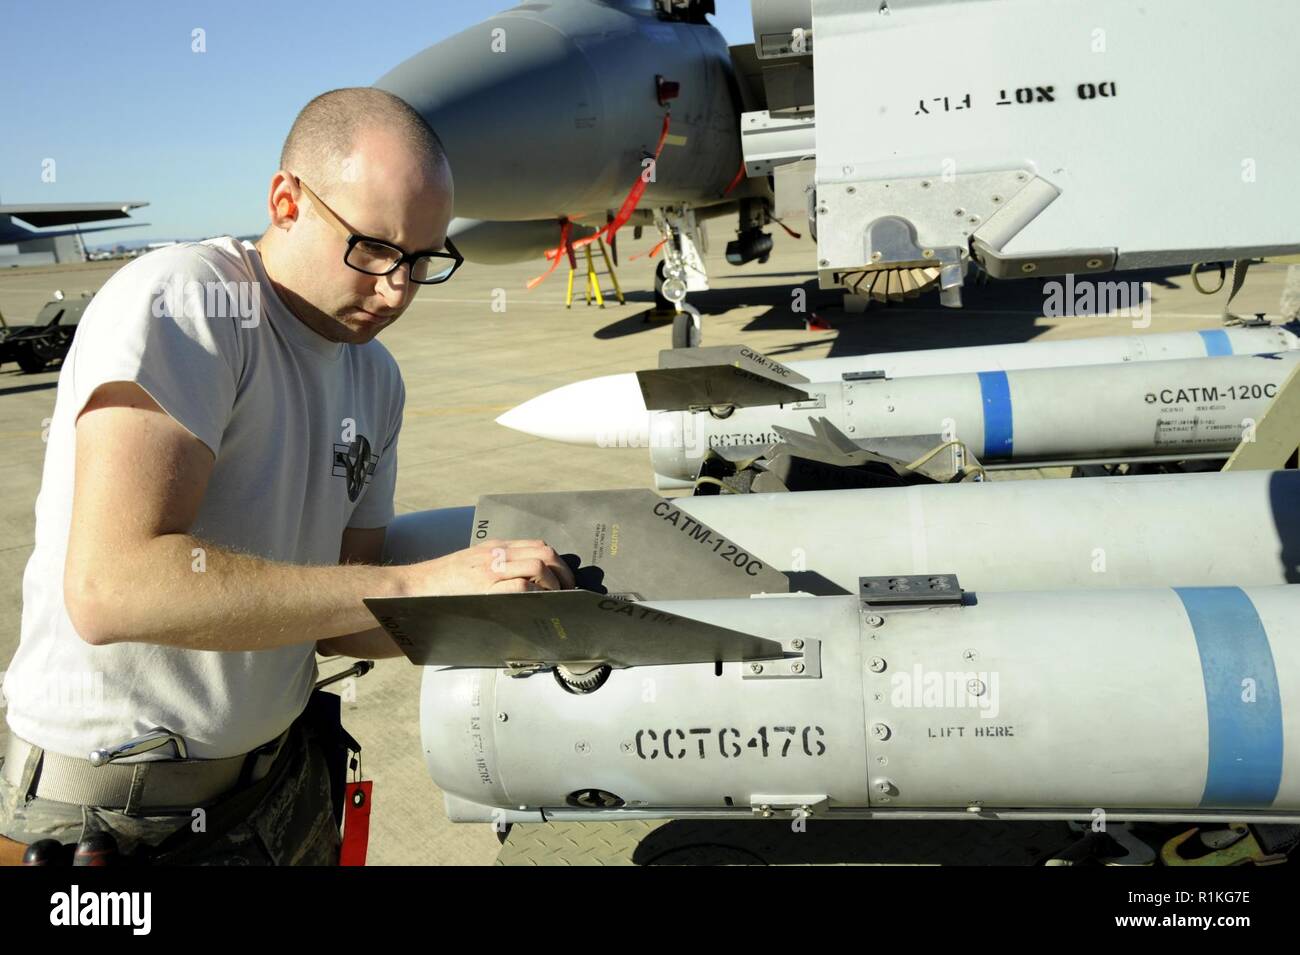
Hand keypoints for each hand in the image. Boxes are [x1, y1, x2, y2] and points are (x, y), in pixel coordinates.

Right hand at [403, 538, 575, 595]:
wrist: (415, 588)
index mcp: (496, 548)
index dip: (558, 563)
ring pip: (538, 568)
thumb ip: (498, 567)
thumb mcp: (473, 564)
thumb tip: (526, 583)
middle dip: (563, 573)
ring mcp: (492, 571)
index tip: (565, 580)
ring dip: (554, 585)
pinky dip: (536, 595)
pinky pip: (521, 587)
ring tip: (555, 600)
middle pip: (544, 554)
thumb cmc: (443, 582)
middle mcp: (497, 555)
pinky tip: (538, 605)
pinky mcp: (486, 589)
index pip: (538, 546)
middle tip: (568, 591)